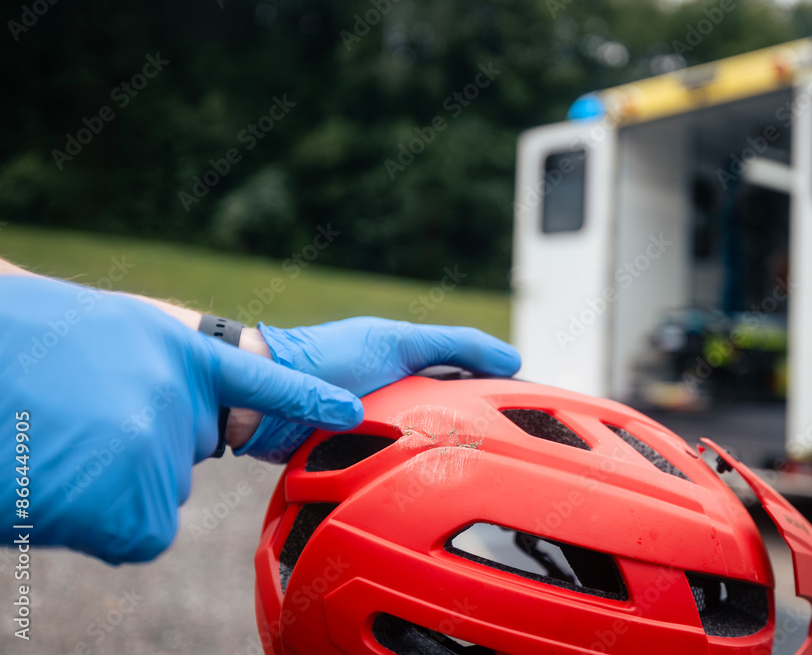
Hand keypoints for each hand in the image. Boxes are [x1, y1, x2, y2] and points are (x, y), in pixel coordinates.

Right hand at [0, 277, 362, 562]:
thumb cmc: (28, 343)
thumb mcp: (114, 337)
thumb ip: (161, 374)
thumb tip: (175, 430)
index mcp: (180, 353)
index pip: (265, 378)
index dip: (308, 398)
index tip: (350, 412)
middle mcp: (183, 403)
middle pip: (186, 455)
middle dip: (137, 450)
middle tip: (78, 422)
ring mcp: (162, 454)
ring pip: (157, 494)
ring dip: (108, 486)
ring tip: (55, 447)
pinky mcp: (135, 506)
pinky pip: (137, 532)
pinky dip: (98, 522)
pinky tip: (56, 483)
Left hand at [236, 317, 520, 460]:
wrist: (260, 400)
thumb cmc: (325, 359)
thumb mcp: (397, 343)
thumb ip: (452, 345)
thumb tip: (513, 360)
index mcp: (407, 362)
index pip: (466, 373)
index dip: (498, 390)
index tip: (533, 409)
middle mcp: (395, 394)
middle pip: (450, 413)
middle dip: (475, 428)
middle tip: (510, 446)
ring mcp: (376, 425)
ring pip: (426, 444)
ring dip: (445, 453)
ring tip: (477, 468)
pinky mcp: (356, 455)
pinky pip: (396, 468)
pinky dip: (414, 474)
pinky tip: (434, 485)